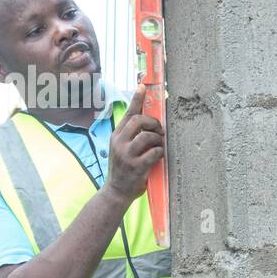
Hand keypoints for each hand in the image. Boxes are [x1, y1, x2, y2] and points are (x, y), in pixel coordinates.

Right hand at [105, 85, 162, 205]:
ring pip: (148, 136)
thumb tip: (149, 122)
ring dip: (158, 140)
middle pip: (139, 121)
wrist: (116, 192)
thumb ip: (131, 136)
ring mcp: (126, 154)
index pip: (128, 113)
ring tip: (159, 146)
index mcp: (116, 136)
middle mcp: (119, 142)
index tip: (143, 86)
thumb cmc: (123, 169)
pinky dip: (160, 153)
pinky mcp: (136, 166)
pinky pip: (154, 152)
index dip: (136, 99)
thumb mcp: (121, 149)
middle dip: (153, 123)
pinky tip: (158, 157)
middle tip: (160, 130)